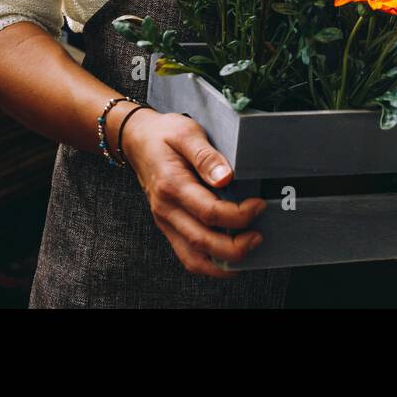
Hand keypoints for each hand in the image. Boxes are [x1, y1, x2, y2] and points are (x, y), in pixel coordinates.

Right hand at [119, 108, 266, 277]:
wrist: (138, 141)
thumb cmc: (165, 135)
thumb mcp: (187, 133)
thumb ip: (206, 156)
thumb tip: (226, 178)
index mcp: (172, 185)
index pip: (209, 212)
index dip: (238, 215)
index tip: (259, 205)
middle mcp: (166, 209)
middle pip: (201, 242)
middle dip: (234, 247)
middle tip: (259, 237)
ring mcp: (166, 221)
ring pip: (192, 258)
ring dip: (222, 263)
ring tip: (248, 252)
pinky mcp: (169, 227)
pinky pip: (188, 255)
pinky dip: (209, 263)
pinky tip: (229, 257)